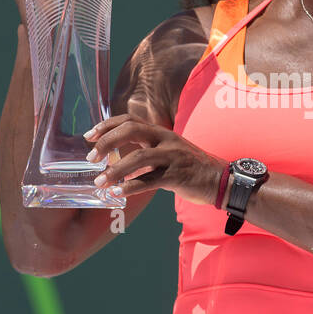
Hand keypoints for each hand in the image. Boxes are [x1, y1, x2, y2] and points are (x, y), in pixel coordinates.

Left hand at [82, 115, 226, 206]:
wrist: (223, 180)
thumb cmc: (192, 168)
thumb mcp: (170, 152)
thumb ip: (147, 151)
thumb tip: (118, 160)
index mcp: (162, 132)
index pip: (130, 120)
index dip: (107, 125)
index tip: (89, 136)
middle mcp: (166, 139)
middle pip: (131, 131)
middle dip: (107, 142)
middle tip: (91, 157)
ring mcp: (172, 157)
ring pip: (138, 157)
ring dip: (115, 170)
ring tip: (99, 181)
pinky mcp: (177, 176)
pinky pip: (150, 180)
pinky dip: (131, 186)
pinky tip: (118, 193)